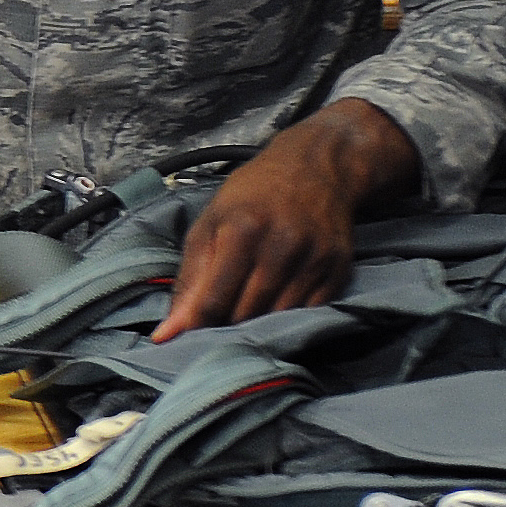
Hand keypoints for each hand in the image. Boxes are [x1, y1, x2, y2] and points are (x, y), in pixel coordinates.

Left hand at [151, 99, 418, 340]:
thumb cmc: (253, 195)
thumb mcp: (211, 222)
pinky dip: (288, 316)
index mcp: (242, 230)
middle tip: (216, 321)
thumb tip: (167, 332)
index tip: (184, 339)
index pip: (215, 299)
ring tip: (245, 311)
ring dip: (257, 324)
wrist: (316, 167)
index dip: (197, 325)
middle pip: (246, 314)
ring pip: (277, 318)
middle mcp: (282, 246)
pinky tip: (276, 304)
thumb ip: (190, 277)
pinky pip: (307, 313)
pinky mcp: (338, 270)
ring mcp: (314, 259)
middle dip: (226, 325)